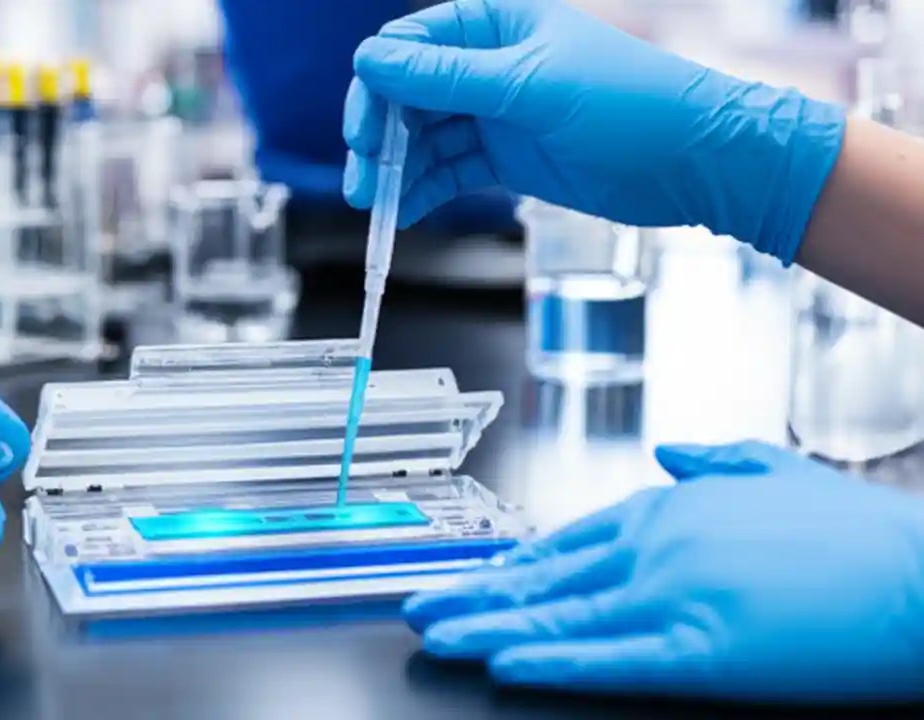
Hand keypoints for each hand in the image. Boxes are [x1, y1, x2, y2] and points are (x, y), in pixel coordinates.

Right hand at [343, 0, 846, 262]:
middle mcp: (488, 65)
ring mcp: (495, 113)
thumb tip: (371, 60)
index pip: (411, 44)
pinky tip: (403, 212)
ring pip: (422, 138)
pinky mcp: (505, 157)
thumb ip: (446, 77)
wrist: (695, 162)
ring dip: (394, 171)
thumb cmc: (631, 104)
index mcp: (495, 25)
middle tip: (362, 181)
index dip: (378, 86)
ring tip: (375, 206)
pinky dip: (423, 191)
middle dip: (378, 138)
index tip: (361, 130)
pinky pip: (447, 171)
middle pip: (407, 96)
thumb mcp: (530, 87)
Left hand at [404, 441, 923, 703]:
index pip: (567, 542)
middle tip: (418, 608)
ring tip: (437, 637)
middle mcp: (657, 542)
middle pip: (546, 579)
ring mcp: (675, 592)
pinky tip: (507, 665)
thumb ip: (713, 461)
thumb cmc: (858, 531)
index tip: (470, 579)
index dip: (512, 568)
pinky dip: (552, 661)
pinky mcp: (703, 648)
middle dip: (476, 596)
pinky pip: (609, 658)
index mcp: (669, 505)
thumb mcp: (776, 471)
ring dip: (489, 628)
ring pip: (559, 616)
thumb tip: (665, 454)